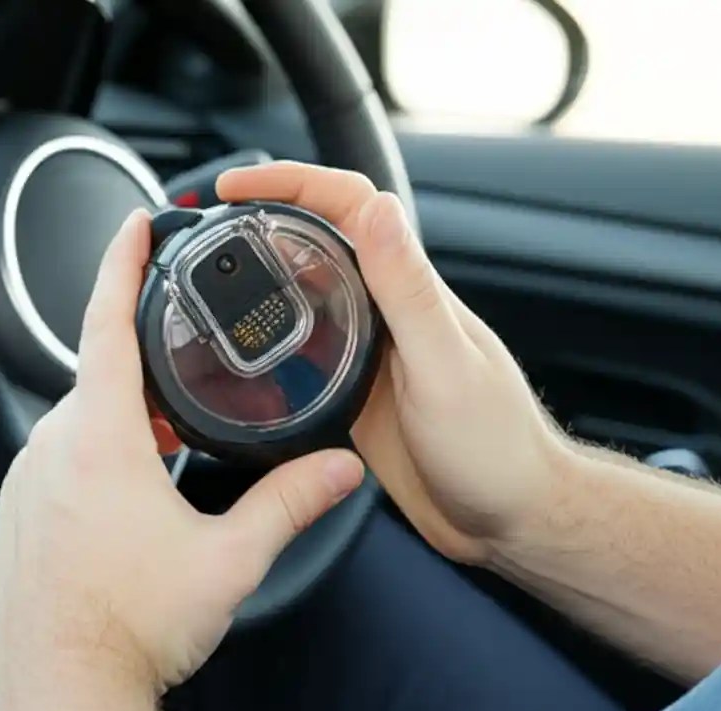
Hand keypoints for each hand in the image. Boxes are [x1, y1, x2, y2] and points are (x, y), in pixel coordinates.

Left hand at [0, 209, 365, 710]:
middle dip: (147, 374)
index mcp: (99, 437)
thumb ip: (288, 503)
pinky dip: (95, 462)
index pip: (107, 322)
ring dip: (123, 425)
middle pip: (102, 379)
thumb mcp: (227, 559)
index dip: (122, 263)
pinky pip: (58, 463)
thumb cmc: (129, 625)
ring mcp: (26, 482)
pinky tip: (128, 506)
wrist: (61, 687)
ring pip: (80, 425)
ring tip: (169, 450)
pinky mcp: (18, 515)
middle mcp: (52, 447)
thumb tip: (339, 471)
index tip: (136, 224)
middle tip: (190, 384)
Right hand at [218, 162, 573, 564]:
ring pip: (307, 296)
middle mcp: (389, 313)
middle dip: (262, 220)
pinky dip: (272, 341)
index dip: (289, 182)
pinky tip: (245, 359)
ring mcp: (372, 353)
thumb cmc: (497, 448)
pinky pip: (306, 354)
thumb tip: (377, 209)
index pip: (347, 205)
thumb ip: (408, 291)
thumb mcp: (443, 366)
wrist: (512, 518)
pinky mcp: (358, 394)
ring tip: (210, 284)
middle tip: (207, 230)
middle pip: (318, 241)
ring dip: (261, 277)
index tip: (236, 183)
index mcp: (410, 293)